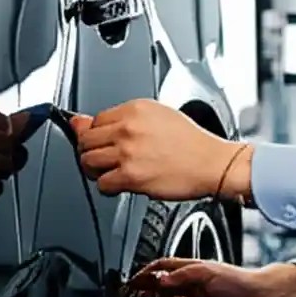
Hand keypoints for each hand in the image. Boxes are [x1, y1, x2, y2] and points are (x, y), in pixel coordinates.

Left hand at [72, 99, 245, 199]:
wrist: (212, 163)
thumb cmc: (192, 142)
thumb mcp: (158, 116)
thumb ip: (123, 119)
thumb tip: (83, 122)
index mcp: (135, 109)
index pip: (96, 120)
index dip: (97, 134)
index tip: (102, 142)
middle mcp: (128, 128)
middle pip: (86, 140)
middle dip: (90, 152)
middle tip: (102, 160)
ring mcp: (128, 152)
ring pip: (88, 161)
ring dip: (95, 170)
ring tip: (109, 172)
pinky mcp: (131, 176)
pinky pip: (102, 183)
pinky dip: (107, 187)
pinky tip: (120, 184)